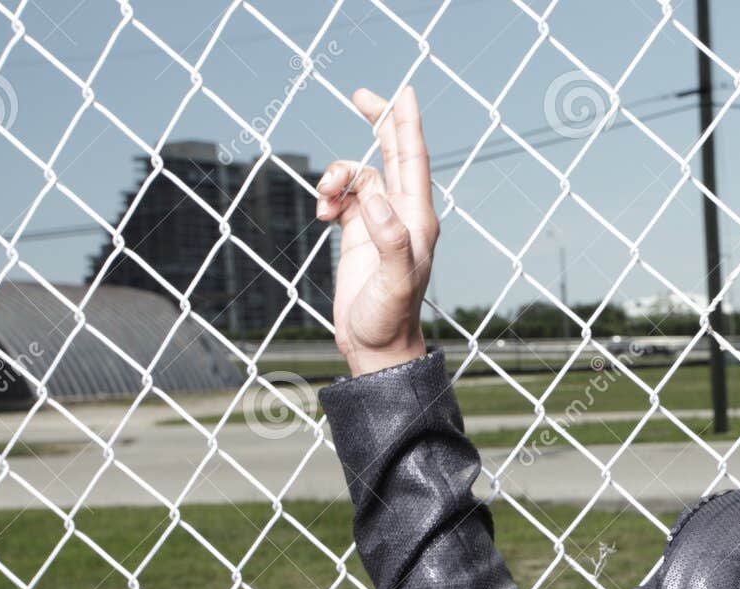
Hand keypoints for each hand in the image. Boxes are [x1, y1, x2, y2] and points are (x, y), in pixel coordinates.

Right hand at [316, 84, 436, 376]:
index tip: (402, 91)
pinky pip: (344, 198)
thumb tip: (376, 200)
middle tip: (361, 94)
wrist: (377, 347)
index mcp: (418, 219)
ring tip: (324, 201)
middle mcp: (402, 215)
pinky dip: (329, 197)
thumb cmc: (390, 318)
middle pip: (391, 155)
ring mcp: (380, 224)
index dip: (407, 124)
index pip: (414, 160)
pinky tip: (322, 214)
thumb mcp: (395, 281)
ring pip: (358, 177)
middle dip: (378, 123)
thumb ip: (390, 240)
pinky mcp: (359, 235)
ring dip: (336, 178)